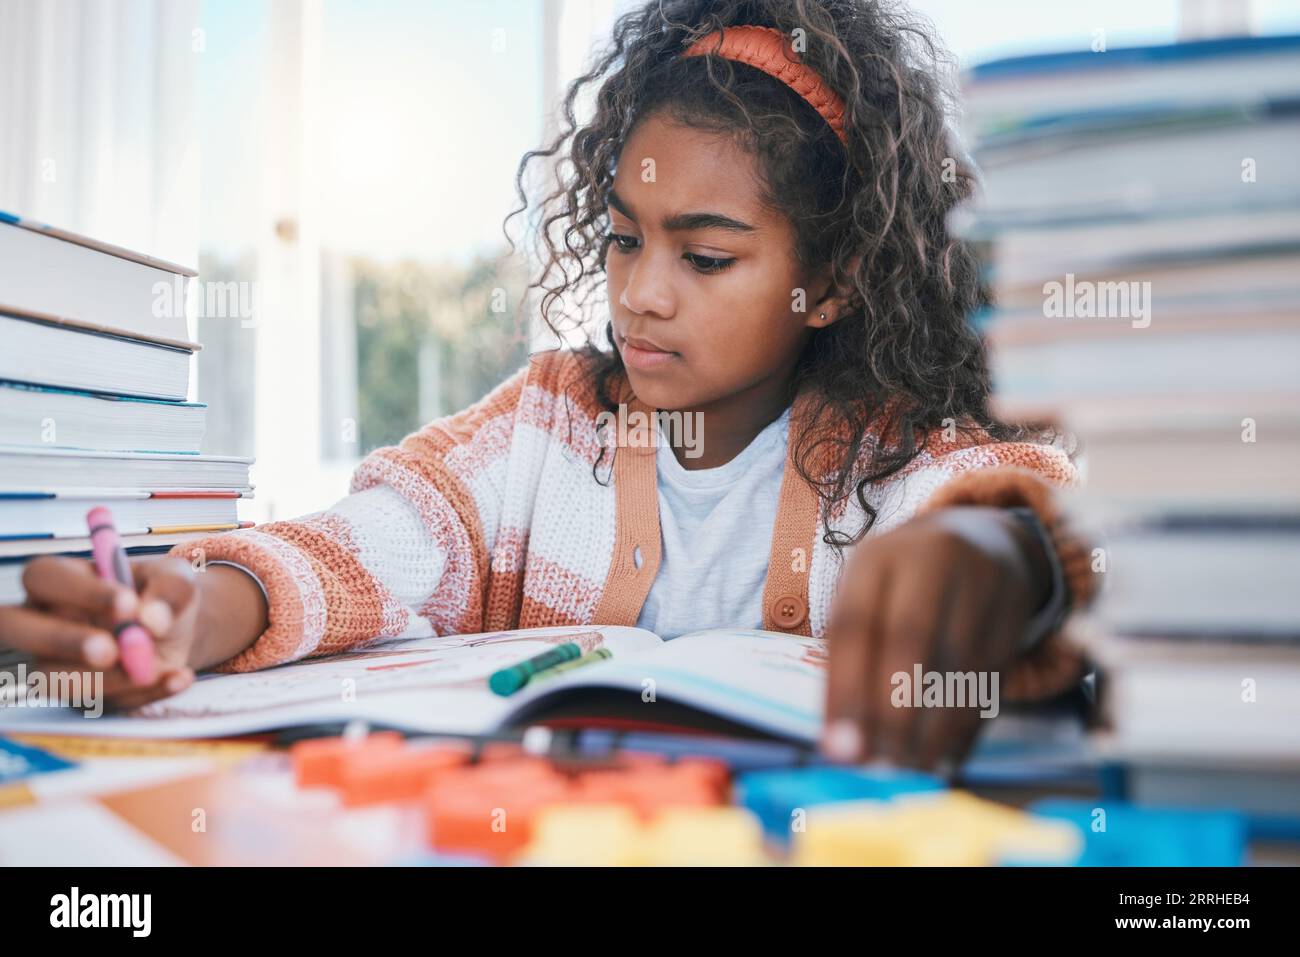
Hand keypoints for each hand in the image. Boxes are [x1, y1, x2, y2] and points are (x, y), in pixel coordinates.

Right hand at [0, 555, 201, 709]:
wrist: (178, 632)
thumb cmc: (163, 596)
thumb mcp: (177, 580)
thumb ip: (169, 592)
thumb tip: (151, 619)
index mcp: (61, 579)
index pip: (45, 577)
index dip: (80, 592)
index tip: (129, 604)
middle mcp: (43, 619)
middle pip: (14, 626)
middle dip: (62, 640)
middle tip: (110, 651)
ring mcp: (53, 661)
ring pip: (51, 677)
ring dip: (107, 678)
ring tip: (156, 669)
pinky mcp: (77, 696)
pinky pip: (96, 704)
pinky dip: (142, 694)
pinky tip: (177, 678)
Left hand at [821, 505, 1050, 770]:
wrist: (978, 541)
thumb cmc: (902, 585)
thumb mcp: (867, 597)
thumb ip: (849, 656)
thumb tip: (840, 738)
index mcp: (876, 557)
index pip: (854, 624)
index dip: (846, 690)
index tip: (838, 747)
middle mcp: (929, 559)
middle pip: (910, 638)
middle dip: (892, 709)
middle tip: (879, 762)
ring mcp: (978, 581)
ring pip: (958, 662)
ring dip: (933, 725)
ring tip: (910, 764)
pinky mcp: (1014, 610)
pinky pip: (991, 675)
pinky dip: (966, 721)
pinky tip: (945, 752)